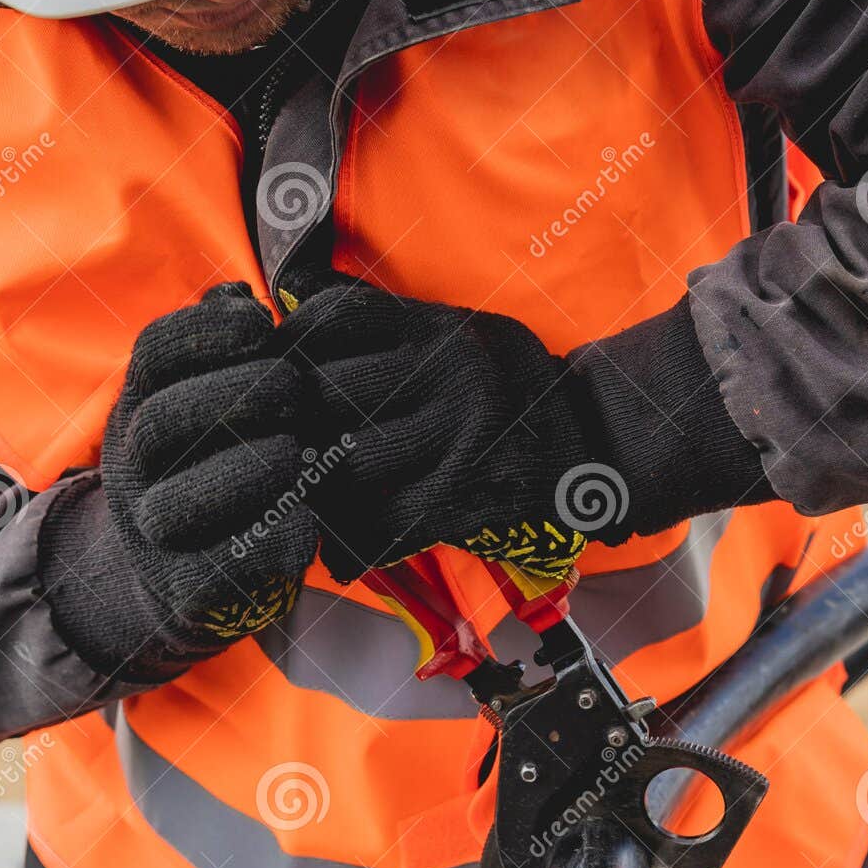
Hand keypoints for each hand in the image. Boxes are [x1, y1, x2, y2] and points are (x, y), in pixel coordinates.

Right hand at [101, 282, 316, 643]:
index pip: (153, 354)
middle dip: (235, 396)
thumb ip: (227, 350)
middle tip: (296, 391)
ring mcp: (154, 532)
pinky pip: (222, 567)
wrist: (188, 573)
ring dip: (248, 470)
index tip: (262, 324)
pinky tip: (309, 523)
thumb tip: (239, 292)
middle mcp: (135, 466)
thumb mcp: (215, 401)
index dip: (205, 332)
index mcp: (142, 406)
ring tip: (298, 455)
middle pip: (163, 420)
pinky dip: (270, 541)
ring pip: (179, 501)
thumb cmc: (223, 465)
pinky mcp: (188, 588)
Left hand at [278, 278, 594, 582]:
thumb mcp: (459, 331)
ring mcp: (458, 435)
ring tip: (305, 506)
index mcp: (437, 327)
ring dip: (316, 493)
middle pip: (328, 393)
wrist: (592, 439)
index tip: (275, 376)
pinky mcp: (468, 494)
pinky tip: (338, 555)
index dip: (290, 347)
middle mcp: (447, 373)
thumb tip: (296, 312)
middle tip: (276, 452)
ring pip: (348, 464)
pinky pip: (385, 525)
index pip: (334, 318)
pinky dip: (351, 546)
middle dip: (292, 427)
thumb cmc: (509, 388)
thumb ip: (389, 327)